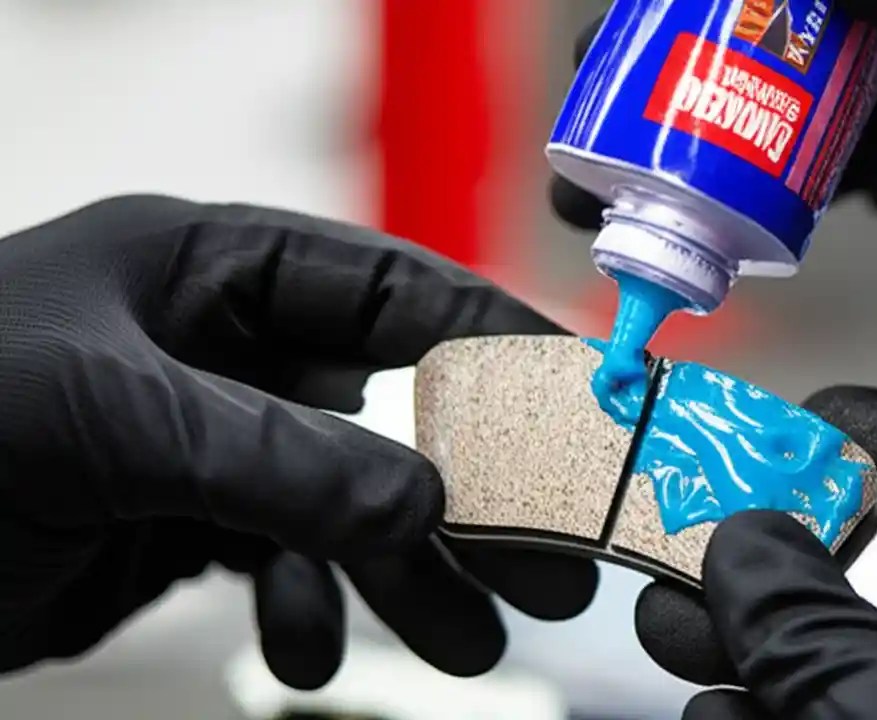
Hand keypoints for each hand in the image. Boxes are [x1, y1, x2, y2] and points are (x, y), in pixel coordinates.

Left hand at [0, 195, 596, 688]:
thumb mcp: (107, 419)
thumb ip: (269, 458)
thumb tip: (421, 501)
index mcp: (210, 269)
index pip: (387, 288)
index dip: (490, 333)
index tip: (578, 389)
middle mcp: (220, 348)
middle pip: (388, 411)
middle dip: (469, 489)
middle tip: (551, 559)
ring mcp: (203, 438)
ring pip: (343, 501)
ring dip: (406, 574)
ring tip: (471, 643)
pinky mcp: (177, 520)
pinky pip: (279, 562)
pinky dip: (307, 610)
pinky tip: (310, 653)